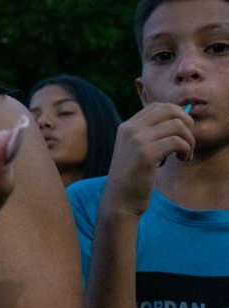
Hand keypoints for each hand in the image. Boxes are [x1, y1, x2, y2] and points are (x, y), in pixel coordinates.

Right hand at [103, 103, 193, 217]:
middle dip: (186, 124)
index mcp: (126, 127)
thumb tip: (178, 120)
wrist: (119, 201)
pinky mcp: (145, 154)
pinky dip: (186, 150)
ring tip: (185, 155)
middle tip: (187, 141)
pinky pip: (177, 142)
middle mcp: (130, 129)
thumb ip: (148, 134)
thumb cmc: (132, 178)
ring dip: (189, 140)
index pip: (158, 106)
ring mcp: (136, 140)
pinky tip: (182, 160)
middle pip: (169, 110)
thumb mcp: (134, 150)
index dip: (176, 116)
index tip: (181, 133)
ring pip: (177, 125)